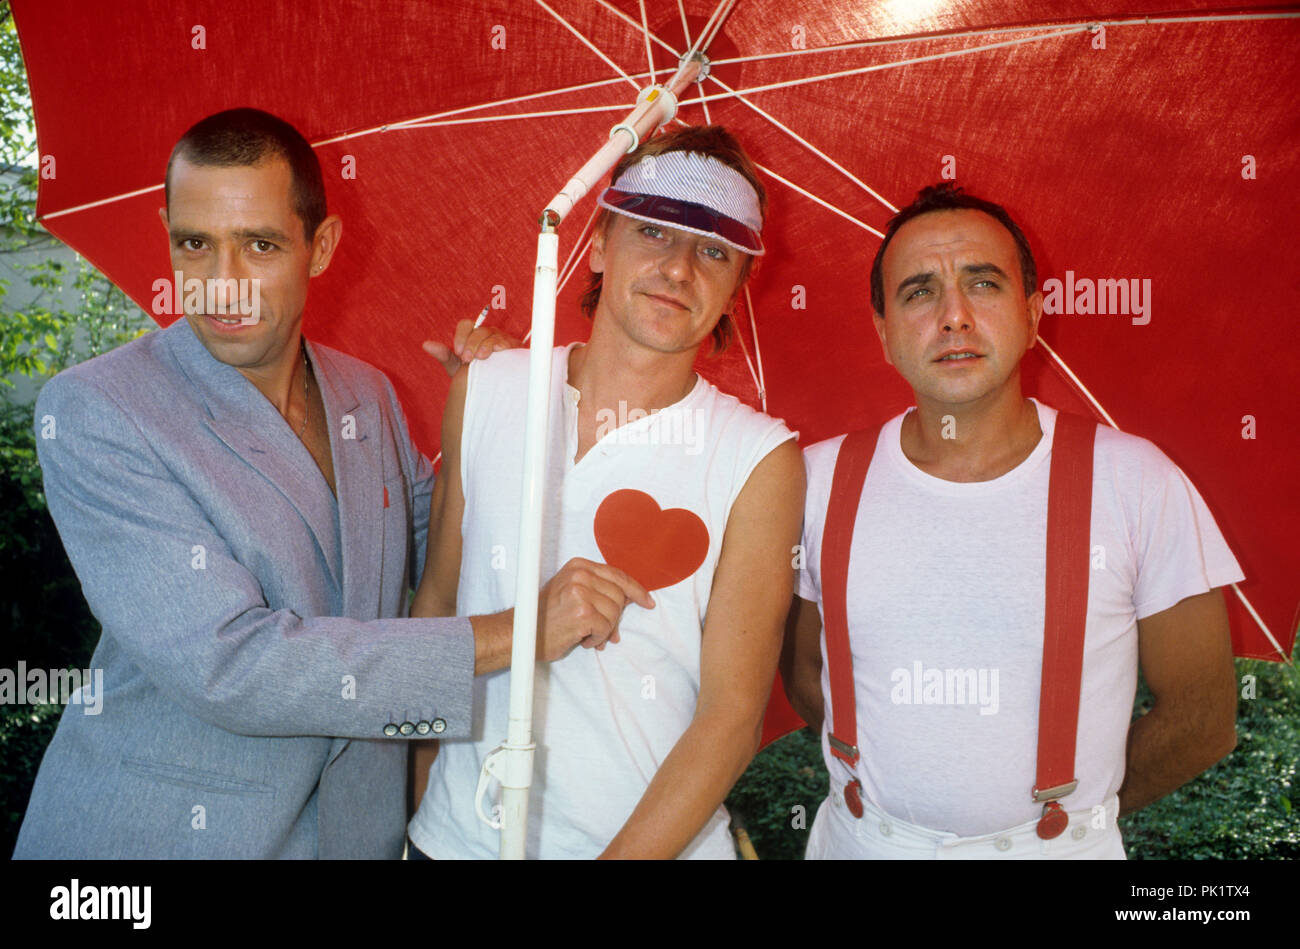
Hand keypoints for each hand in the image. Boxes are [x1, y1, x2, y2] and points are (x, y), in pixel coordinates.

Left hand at [423, 318, 519, 375]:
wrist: (493, 387)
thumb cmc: (474, 374)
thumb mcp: (456, 366)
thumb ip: (444, 354)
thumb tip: (425, 344)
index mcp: (473, 334)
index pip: (466, 325)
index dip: (461, 337)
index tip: (458, 353)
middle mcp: (488, 333)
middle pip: (479, 330)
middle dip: (471, 344)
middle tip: (466, 359)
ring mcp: (502, 338)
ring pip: (493, 336)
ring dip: (485, 346)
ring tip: (481, 358)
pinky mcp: (514, 347)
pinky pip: (508, 343)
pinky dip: (503, 346)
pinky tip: (499, 353)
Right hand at [537, 558, 653, 661]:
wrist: (521, 633)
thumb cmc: (546, 616)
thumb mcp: (571, 591)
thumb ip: (598, 590)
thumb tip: (629, 601)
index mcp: (579, 566)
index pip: (617, 574)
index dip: (635, 590)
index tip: (647, 601)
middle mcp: (580, 574)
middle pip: (619, 596)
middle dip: (614, 618)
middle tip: (601, 630)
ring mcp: (581, 592)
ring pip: (615, 614)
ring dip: (604, 630)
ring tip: (586, 634)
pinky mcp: (582, 612)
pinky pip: (606, 628)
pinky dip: (597, 638)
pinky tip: (583, 639)